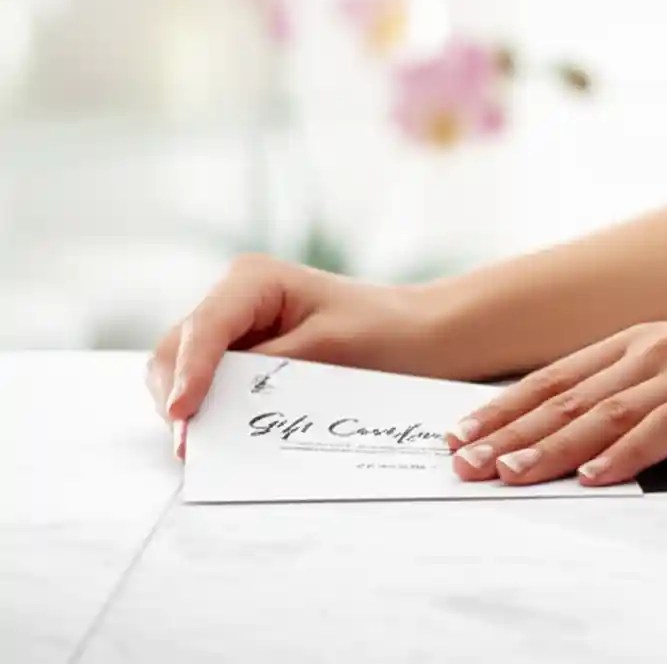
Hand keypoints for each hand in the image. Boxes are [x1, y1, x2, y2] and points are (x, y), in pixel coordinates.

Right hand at [146, 254, 437, 453]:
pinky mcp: (248, 356)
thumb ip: (271, 373)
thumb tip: (215, 406)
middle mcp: (236, 298)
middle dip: (178, 395)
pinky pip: (213, 384)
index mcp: (254, 280)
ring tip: (204, 447)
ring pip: (184, 369)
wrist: (427, 336)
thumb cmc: (389, 334)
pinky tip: (222, 437)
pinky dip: (211, 409)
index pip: (205, 328)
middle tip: (192, 448)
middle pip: (178, 349)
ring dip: (190, 407)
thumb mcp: (330, 352)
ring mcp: (238, 328)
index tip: (184, 415)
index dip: (189, 373)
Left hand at [446, 302, 666, 485]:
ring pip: (605, 411)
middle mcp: (659, 347)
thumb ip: (651, 386)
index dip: (506, 406)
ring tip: (509, 475)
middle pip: (568, 394)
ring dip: (552, 446)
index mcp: (647, 337)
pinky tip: (596, 476)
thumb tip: (599, 425)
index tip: (464, 433)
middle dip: (509, 431)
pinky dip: (626, 454)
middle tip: (463, 462)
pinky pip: (665, 428)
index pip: (558, 375)